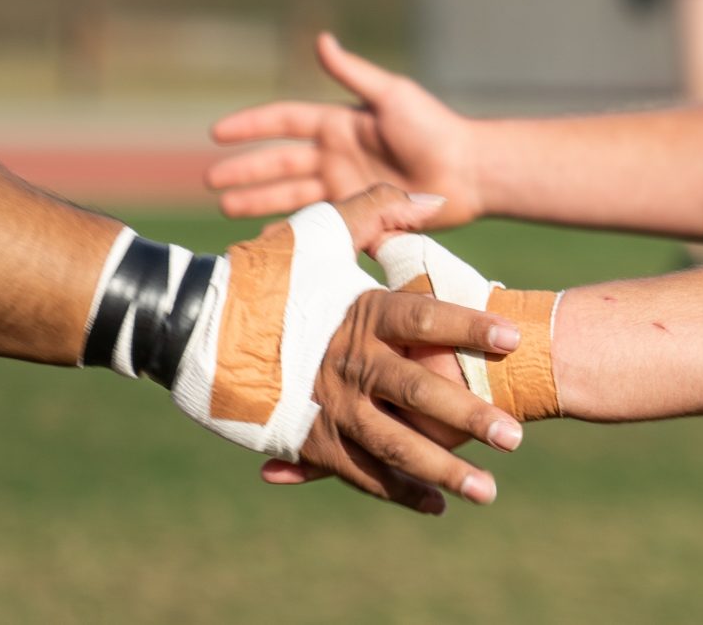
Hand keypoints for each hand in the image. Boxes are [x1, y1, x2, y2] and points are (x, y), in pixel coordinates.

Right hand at [210, 34, 484, 227]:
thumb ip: (352, 73)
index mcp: (340, 124)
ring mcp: (346, 188)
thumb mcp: (391, 95)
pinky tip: (266, 238)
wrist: (470, 172)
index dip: (251, 125)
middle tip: (211, 181)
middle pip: (280, 164)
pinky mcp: (359, 215)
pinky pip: (318, 225)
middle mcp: (337, 156)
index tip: (216, 131)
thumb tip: (321, 38)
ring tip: (225, 208)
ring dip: (258, 201)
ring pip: (291, 196)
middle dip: (245, 171)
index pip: (285, 122)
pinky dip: (292, 232)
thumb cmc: (435, 128)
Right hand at [263, 185, 523, 513]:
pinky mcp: (304, 440)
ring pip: (394, 446)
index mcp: (360, 313)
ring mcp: (326, 407)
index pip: (425, 318)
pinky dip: (396, 491)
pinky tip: (434, 505)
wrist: (188, 325)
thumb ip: (382, 210)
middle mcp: (348, 363)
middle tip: (515, 438)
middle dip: (471, 418)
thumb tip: (440, 197)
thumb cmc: (263, 273)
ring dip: (442, 470)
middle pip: (419, 394)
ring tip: (487, 491)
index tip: (513, 341)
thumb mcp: (321, 231)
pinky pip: (358, 472)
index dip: (469, 328)